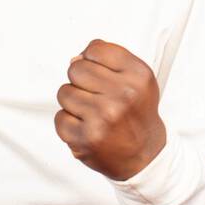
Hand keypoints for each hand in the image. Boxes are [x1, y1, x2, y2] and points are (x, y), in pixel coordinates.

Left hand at [54, 39, 166, 181]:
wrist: (144, 155)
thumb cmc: (136, 113)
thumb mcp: (137, 78)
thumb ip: (110, 59)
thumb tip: (74, 58)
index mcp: (138, 76)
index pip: (95, 49)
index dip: (93, 60)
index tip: (102, 73)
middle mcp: (123, 95)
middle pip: (76, 69)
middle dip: (81, 80)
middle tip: (97, 96)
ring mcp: (103, 118)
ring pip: (64, 92)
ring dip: (74, 102)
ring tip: (92, 112)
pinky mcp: (85, 138)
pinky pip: (59, 117)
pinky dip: (69, 122)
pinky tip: (87, 127)